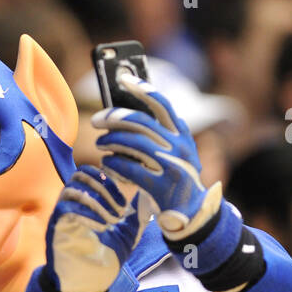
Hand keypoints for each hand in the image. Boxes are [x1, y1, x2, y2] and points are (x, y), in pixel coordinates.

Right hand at [44, 165, 144, 291]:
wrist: (90, 285)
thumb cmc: (105, 260)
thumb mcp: (127, 235)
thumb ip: (136, 216)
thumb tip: (146, 195)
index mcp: (87, 202)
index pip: (91, 173)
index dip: (109, 180)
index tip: (124, 202)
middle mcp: (72, 204)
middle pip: (80, 175)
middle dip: (103, 187)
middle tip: (118, 209)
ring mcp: (62, 215)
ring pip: (72, 189)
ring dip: (96, 201)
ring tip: (111, 221)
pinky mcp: (55, 228)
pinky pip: (66, 209)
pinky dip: (87, 214)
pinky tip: (101, 228)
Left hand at [92, 73, 221, 238]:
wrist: (193, 212)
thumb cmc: (174, 177)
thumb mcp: (173, 151)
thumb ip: (156, 135)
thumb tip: (122, 116)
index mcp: (181, 134)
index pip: (162, 104)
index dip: (142, 89)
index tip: (123, 78)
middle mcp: (179, 146)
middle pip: (141, 123)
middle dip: (115, 118)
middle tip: (98, 121)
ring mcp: (171, 166)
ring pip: (133, 144)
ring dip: (111, 142)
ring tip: (101, 144)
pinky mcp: (161, 186)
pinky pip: (129, 169)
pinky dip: (114, 164)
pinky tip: (108, 164)